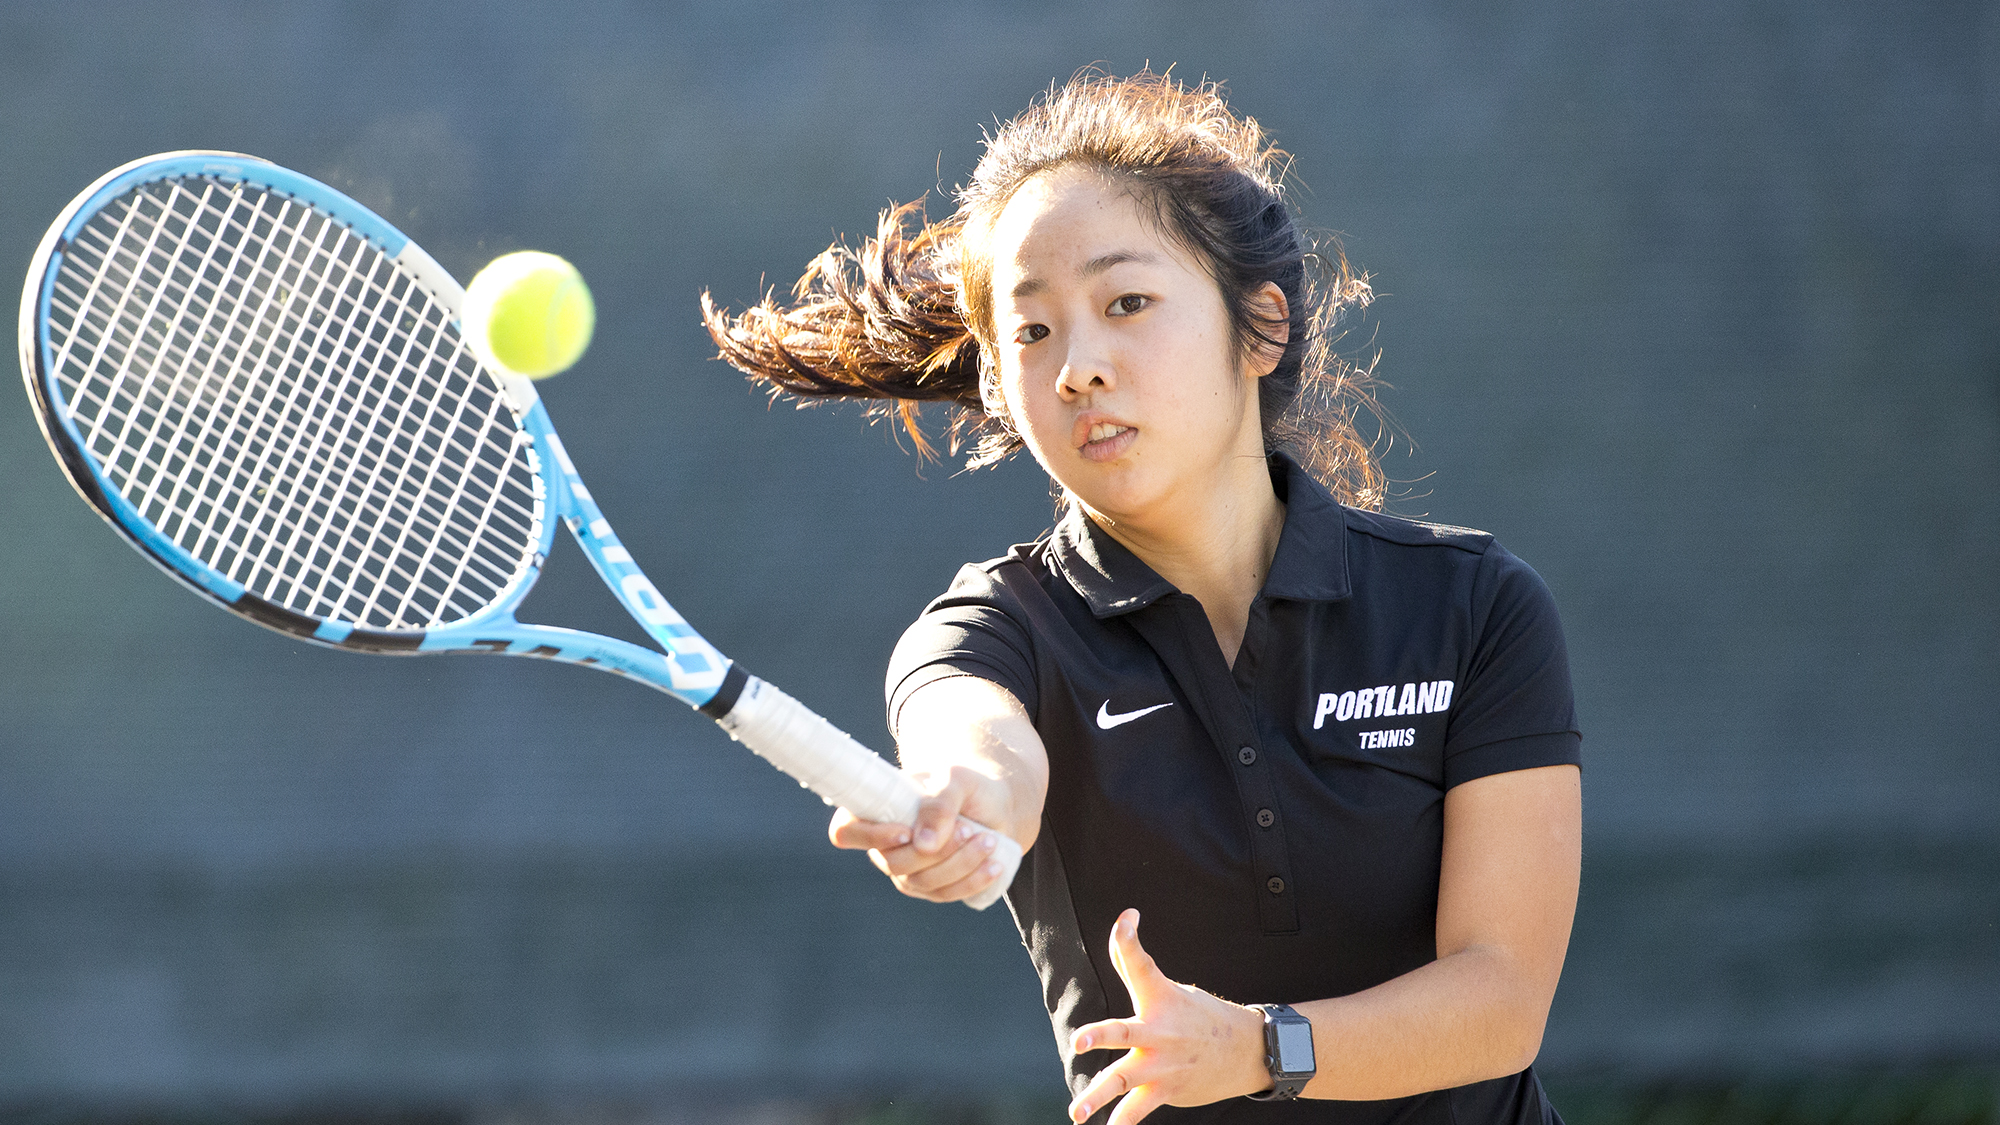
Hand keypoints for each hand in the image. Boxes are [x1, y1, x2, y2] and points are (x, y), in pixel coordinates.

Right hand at [827, 763, 1012, 903]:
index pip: (847, 831)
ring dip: (960, 864)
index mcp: (877, 810)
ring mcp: (906, 870)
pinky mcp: (931, 888)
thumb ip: (939, 803)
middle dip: (936, 851)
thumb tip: (923, 845)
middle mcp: (884, 844)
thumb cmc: (966, 786)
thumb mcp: (956, 779)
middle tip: (969, 829)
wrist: (993, 804)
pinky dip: (972, 881)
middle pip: (894, 863)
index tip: (906, 832)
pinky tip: (993, 866)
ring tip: (988, 840)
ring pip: (922, 882)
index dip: (869, 836)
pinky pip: (944, 894)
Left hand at [1066, 910, 1271, 1124]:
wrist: (1246, 1052)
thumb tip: (1123, 921)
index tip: (1128, 918)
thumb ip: (1133, 963)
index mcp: (1160, 997)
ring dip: (1098, 1096)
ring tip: (1076, 1111)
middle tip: (1079, 1041)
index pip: (1140, 963)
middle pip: (1124, 1031)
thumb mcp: (1169, 987)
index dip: (1129, 938)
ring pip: (1123, 1080)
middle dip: (1100, 1036)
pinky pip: (1139, 1109)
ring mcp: (1162, 1064)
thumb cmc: (1197, 1015)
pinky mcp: (1165, 1089)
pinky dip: (1123, 1121)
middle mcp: (1159, 1030)